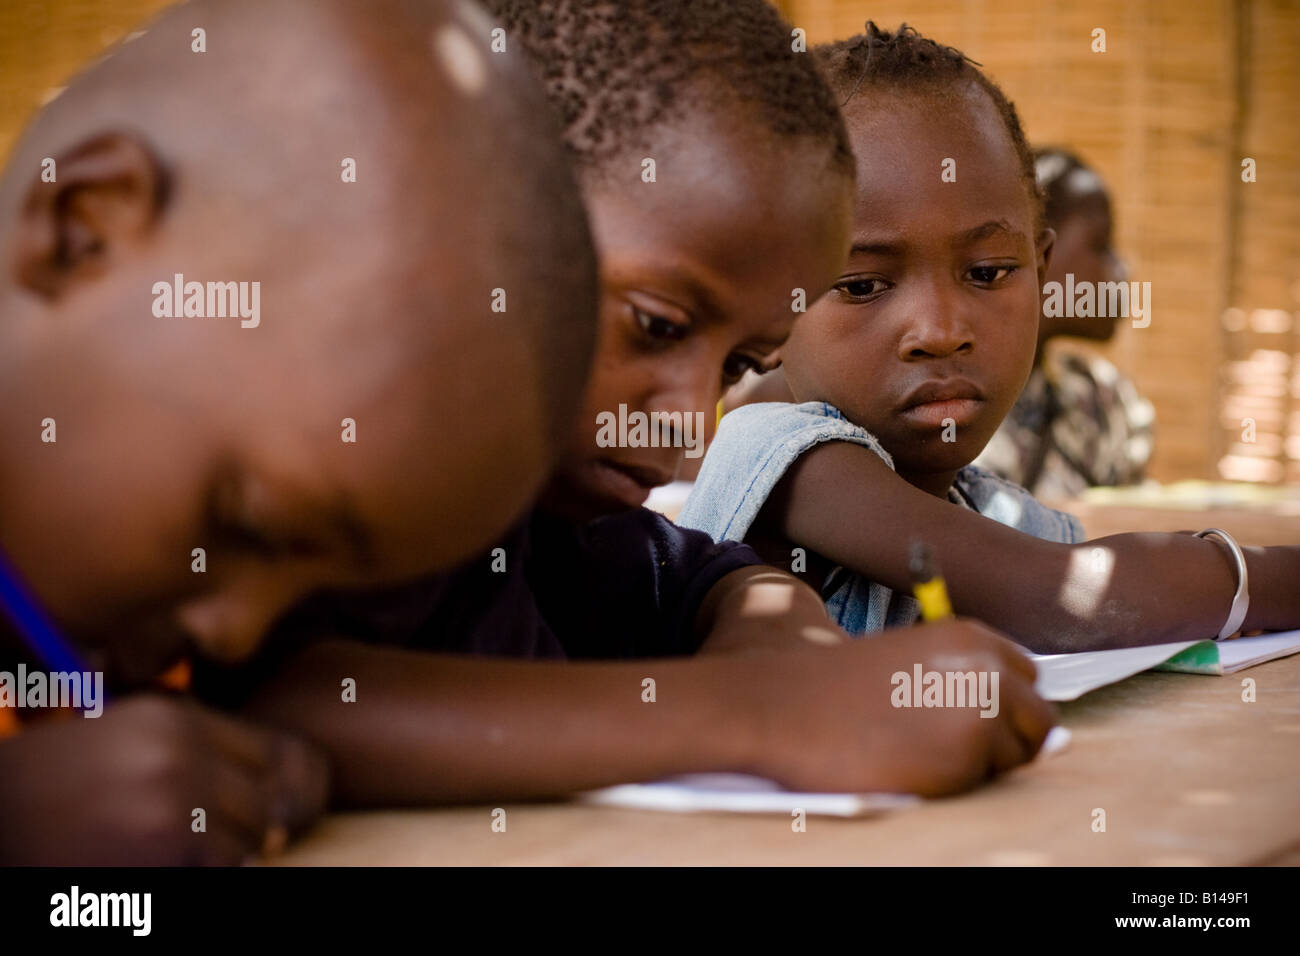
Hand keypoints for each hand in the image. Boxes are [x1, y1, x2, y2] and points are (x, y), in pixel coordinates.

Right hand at [0, 694, 328, 864]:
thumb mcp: (130, 736)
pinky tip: (156, 862)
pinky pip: (215, 868)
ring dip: (221, 853)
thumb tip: (278, 822)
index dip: (259, 785)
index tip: (239, 805)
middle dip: (243, 826)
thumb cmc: (63, 778)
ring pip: (245, 840)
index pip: (268, 753)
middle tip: (203, 837)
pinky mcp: (161, 849)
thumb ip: (200, 754)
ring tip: (172, 848)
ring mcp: (173, 802)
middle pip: (262, 801)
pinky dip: (198, 871)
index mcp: (176, 717)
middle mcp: (181, 753)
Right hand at [743, 618, 1055, 795]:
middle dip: (1005, 740)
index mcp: (970, 636)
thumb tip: (1047, 737)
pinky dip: (955, 782)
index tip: (962, 718)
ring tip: (916, 750)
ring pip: (1016, 756)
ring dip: (978, 764)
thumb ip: (968, 685)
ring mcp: (982, 709)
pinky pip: (985, 782)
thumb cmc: (838, 692)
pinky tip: (907, 763)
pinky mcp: (967, 753)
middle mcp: (987, 667)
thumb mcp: (911, 667)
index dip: (1000, 706)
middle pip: (1037, 720)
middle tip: (942, 744)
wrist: (784, 705)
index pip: (1026, 679)